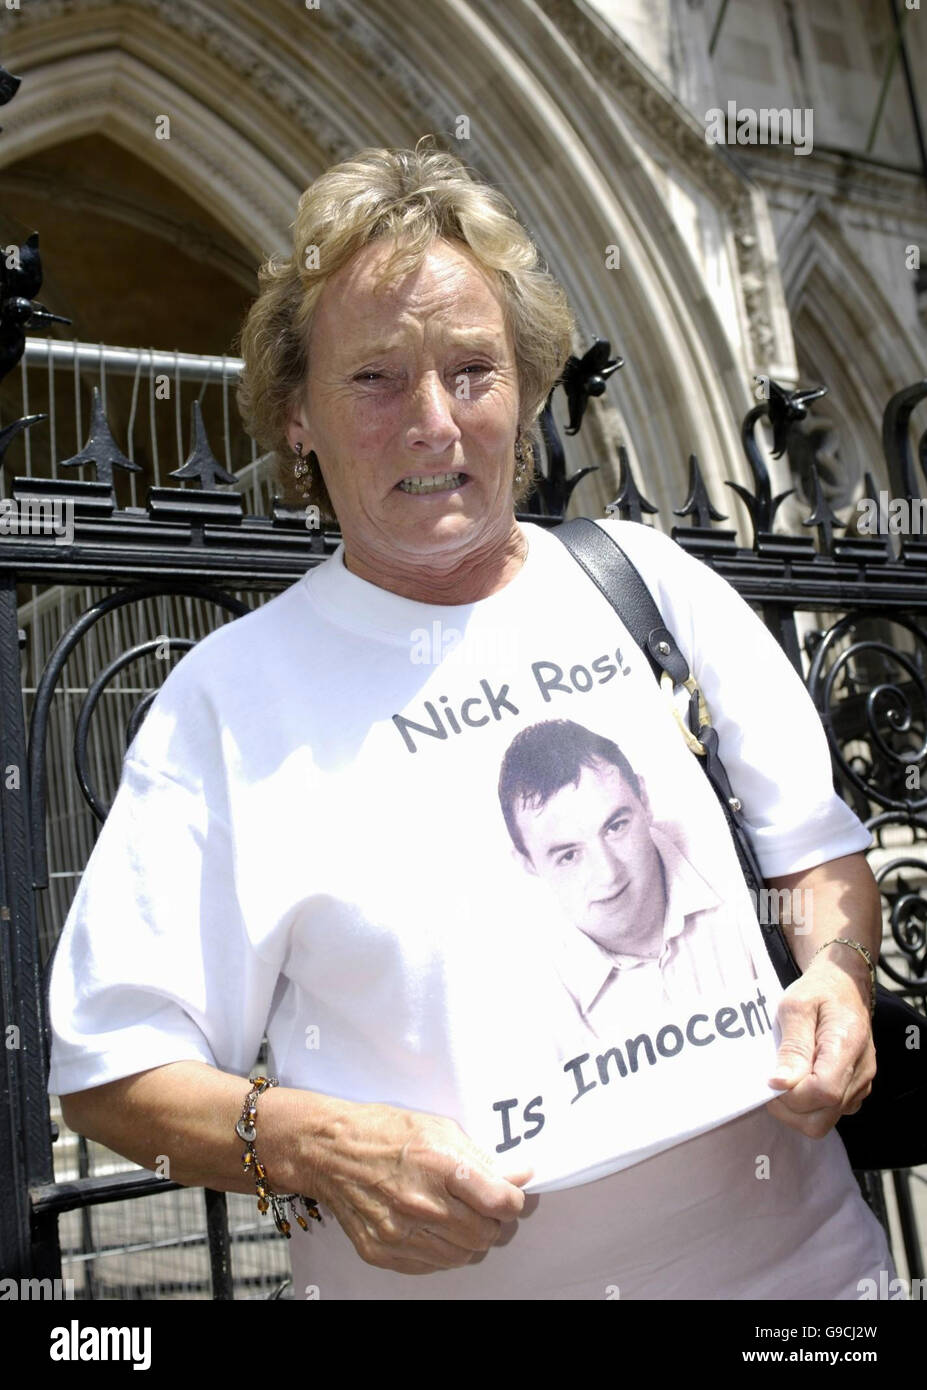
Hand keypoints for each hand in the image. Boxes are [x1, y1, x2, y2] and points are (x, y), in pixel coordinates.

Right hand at [305, 1099, 532, 1274]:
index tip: (512, 1196)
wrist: (330, 1151)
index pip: (500, 1201)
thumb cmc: (383, 1133)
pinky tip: (435, 1228)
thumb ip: (480, 1157)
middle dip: (495, 1222)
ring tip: (460, 1217)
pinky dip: (443, 1251)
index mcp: (440, 1165)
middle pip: (486, 1234)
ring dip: (470, 1239)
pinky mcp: (384, 1252)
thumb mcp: (439, 1129)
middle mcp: (421, 1203)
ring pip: (463, 1256)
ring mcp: (400, 1232)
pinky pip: (433, 1266)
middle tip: (488, 1208)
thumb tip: (516, 1177)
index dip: (515, 1201)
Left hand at [766, 947, 874, 1139]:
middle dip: (789, 1109)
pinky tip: (797, 1081)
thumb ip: (792, 1046)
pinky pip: (830, 1114)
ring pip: (824, 1122)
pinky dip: (808, 1107)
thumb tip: (781, 1083)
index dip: (791, 1094)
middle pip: (822, 1119)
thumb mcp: (796, 1006)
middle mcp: (861, 1072)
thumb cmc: (818, 992)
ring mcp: (860, 1085)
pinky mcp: (855, 1090)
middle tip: (770, 1083)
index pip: (823, 1092)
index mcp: (848, 1045)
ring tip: (782, 1080)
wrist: (844, 986)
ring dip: (796, 1110)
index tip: (769, 1078)